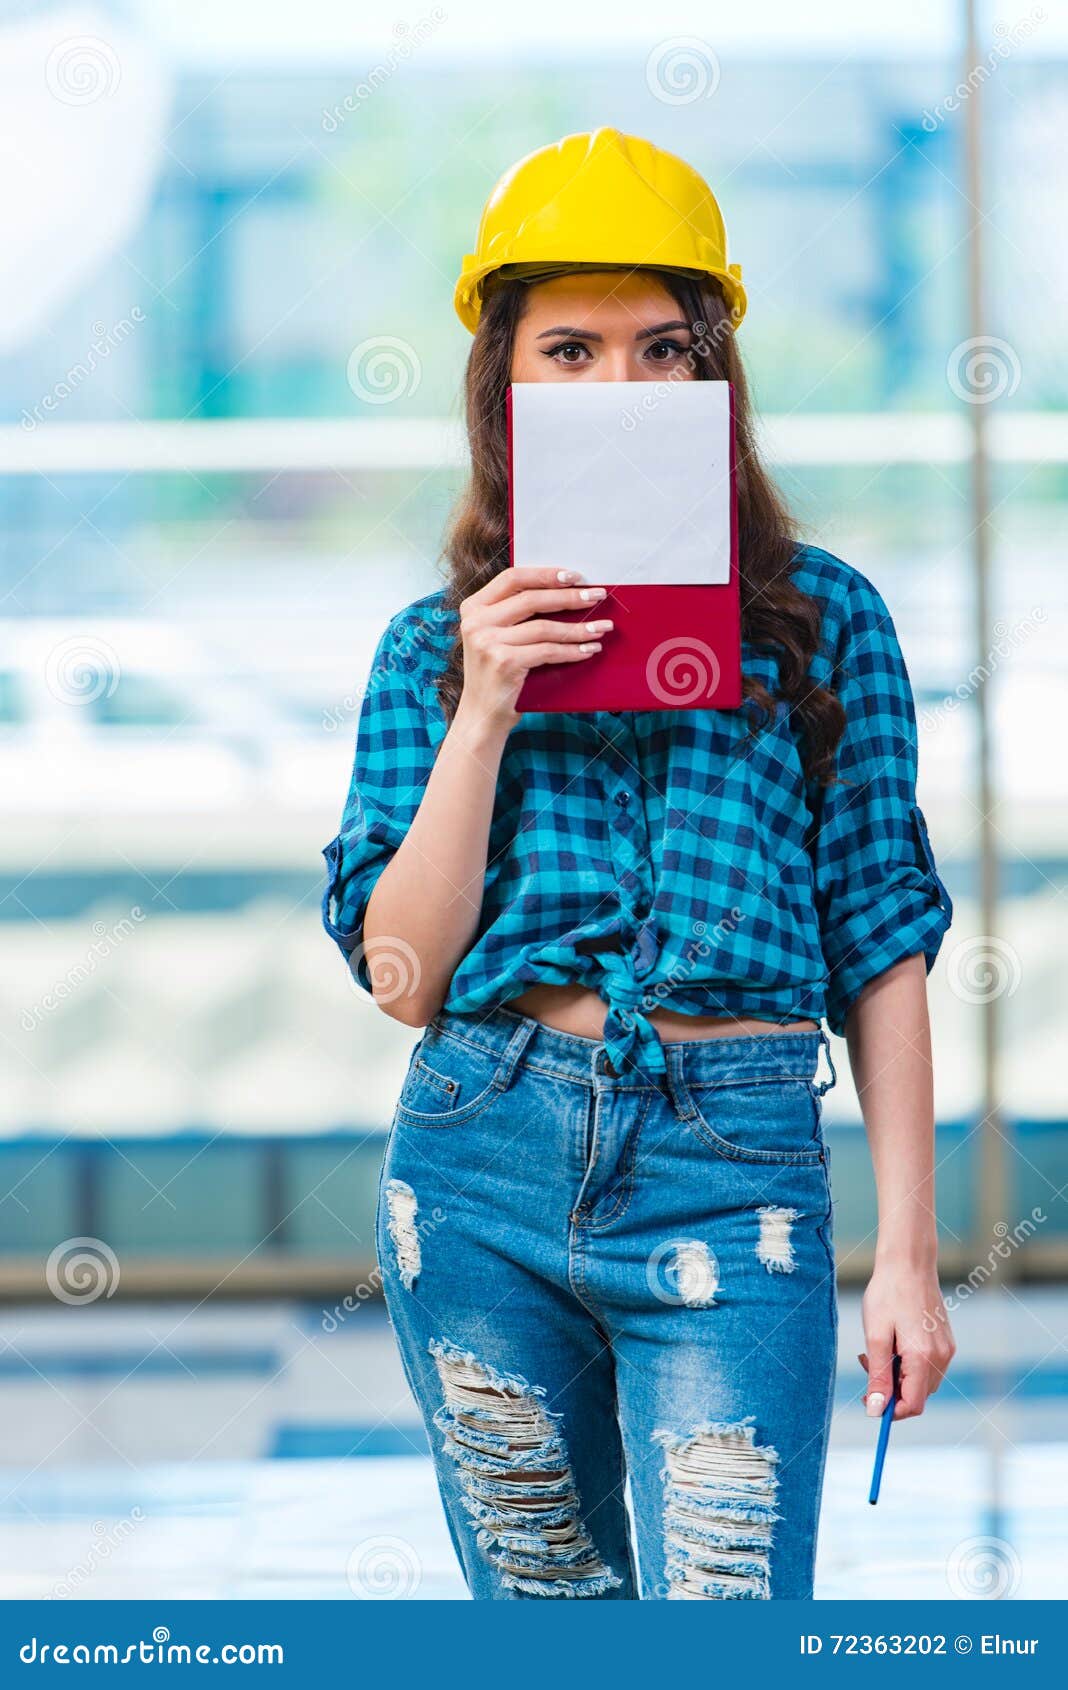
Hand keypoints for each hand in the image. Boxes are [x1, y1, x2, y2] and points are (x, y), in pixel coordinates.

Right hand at [456, 566, 612, 731]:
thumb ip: (514, 614)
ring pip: (544, 627)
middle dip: (570, 596)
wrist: (481, 716)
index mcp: (474, 608)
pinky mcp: (504, 663)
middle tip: (597, 596)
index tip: (574, 576)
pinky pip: (548, 651)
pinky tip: (589, 650)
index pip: (513, 578)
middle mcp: (476, 622)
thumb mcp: (495, 637)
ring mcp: (488, 642)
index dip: (545, 574)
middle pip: (532, 599)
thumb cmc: (496, 674)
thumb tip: (564, 592)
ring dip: (579, 627)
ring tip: (602, 627)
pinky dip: (573, 650)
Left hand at [860, 1260, 954, 1419]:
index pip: (913, 1405)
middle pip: (917, 1395)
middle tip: (868, 1363)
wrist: (909, 1262)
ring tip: (879, 1349)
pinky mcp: (946, 1340)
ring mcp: (946, 1348)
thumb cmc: (888, 1294)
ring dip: (899, 1375)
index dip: (891, 1410)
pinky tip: (894, 1341)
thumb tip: (876, 1411)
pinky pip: (928, 1365)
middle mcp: (941, 1357)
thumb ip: (878, 1376)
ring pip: (922, 1381)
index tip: (869, 1398)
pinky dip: (910, 1363)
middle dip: (892, 1389)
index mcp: (923, 1358)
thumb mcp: (876, 1336)